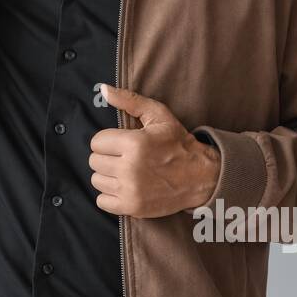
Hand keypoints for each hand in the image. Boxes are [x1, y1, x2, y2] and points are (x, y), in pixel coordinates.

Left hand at [89, 84, 220, 217]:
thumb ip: (129, 101)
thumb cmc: (178, 143)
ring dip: (108, 175)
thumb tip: (103, 89)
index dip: (108, 141)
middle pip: (94, 161)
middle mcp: (130, 167)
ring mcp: (131, 190)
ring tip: (125, 171)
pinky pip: (102, 201)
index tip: (121, 143)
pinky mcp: (132, 207)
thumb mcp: (158, 116)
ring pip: (97, 180)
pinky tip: (124, 187)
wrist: (202, 176)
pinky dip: (110, 195)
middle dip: (107, 157)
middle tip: (124, 157)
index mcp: (134, 143)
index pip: (96, 142)